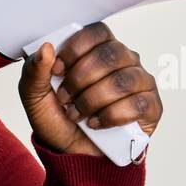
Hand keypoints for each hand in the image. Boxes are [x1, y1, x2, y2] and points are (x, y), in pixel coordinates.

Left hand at [16, 22, 162, 157]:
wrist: (72, 153)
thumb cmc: (58, 119)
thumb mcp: (35, 96)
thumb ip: (34, 71)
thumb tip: (46, 48)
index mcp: (98, 50)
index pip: (97, 32)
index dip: (75, 49)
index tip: (57, 70)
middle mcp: (125, 61)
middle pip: (110, 55)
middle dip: (80, 79)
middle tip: (65, 99)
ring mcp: (140, 82)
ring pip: (122, 80)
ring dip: (92, 100)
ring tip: (77, 114)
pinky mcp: (151, 107)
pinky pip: (138, 104)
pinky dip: (111, 116)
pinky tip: (96, 124)